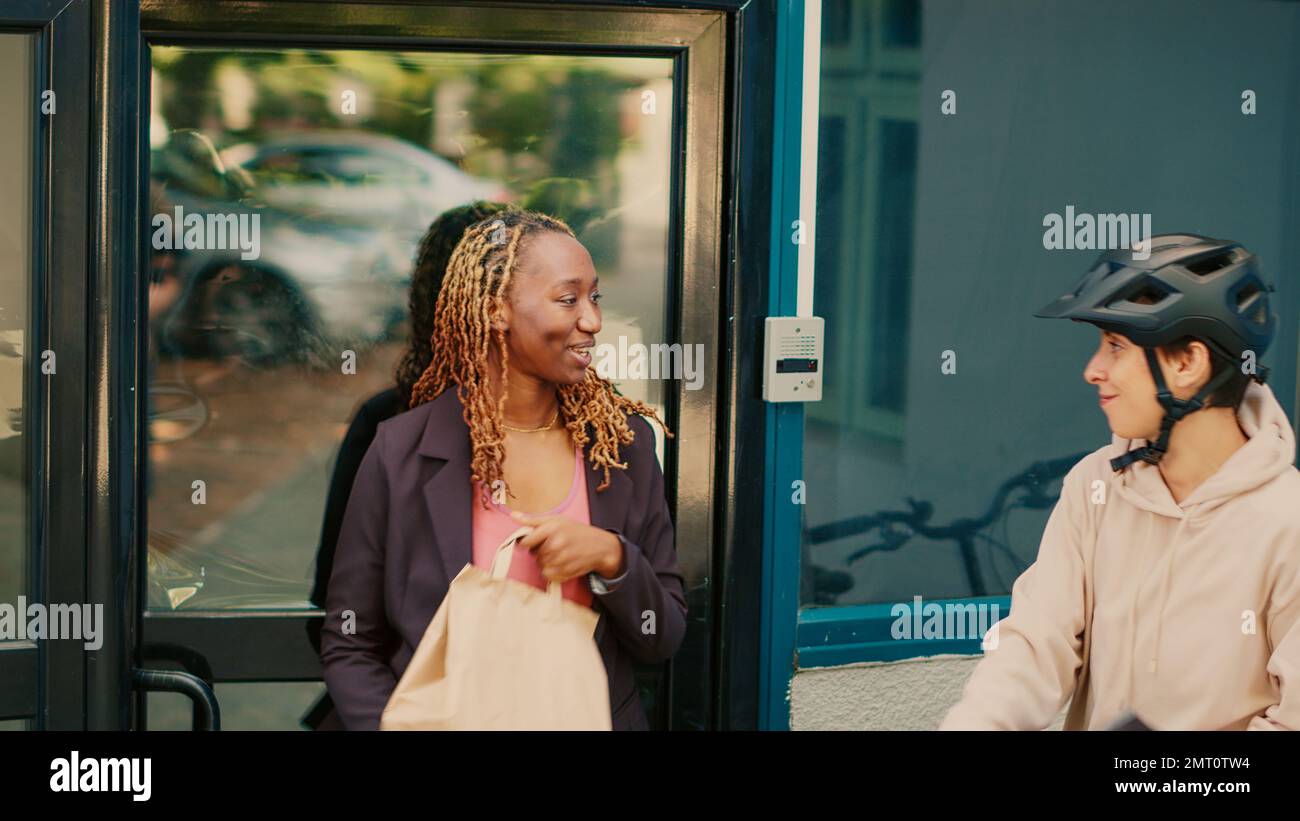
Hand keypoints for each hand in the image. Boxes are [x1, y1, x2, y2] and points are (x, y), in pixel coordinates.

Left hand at [510, 512, 624, 582]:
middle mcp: (556, 544)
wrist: (600, 546)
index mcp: (551, 528)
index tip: (534, 542)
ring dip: (546, 561)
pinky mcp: (565, 572)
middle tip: (553, 546)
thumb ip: (533, 520)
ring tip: (558, 554)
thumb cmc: (576, 531)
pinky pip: (547, 575)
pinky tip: (561, 563)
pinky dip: (551, 571)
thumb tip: (513, 516)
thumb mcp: (557, 520)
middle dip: (540, 551)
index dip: (528, 542)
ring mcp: (561, 559)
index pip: (526, 542)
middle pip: (534, 554)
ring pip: (540, 565)